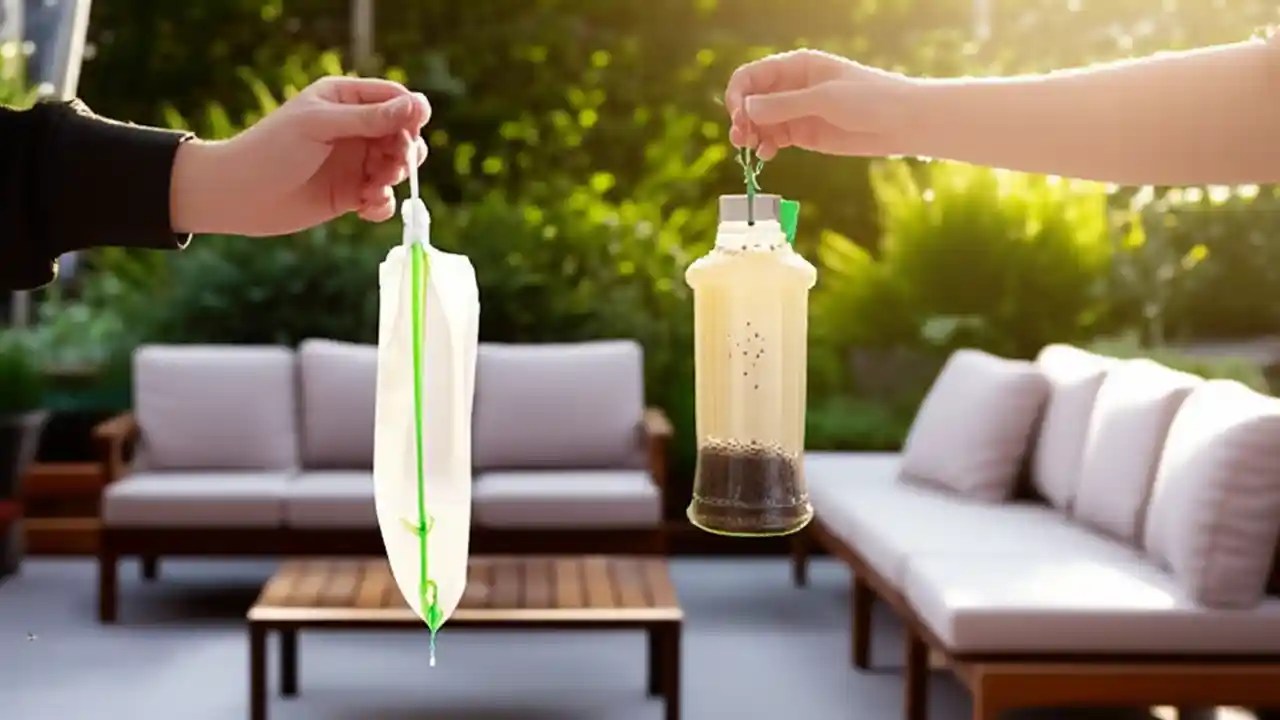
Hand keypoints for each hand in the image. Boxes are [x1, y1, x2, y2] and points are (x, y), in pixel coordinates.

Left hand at [170, 76, 431, 235]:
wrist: (239, 196)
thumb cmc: (273, 150)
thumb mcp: (322, 126)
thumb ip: (371, 118)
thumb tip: (419, 106)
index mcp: (346, 99)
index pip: (396, 100)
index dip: (410, 117)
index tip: (408, 136)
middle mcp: (355, 129)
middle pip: (404, 136)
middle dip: (404, 153)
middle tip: (391, 168)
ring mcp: (355, 163)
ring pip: (398, 168)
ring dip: (394, 180)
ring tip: (372, 189)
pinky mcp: (351, 195)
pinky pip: (383, 199)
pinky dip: (382, 205)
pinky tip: (365, 209)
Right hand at [726, 49, 914, 159]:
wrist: (901, 122)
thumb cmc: (869, 99)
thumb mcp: (824, 99)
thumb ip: (784, 104)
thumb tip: (747, 109)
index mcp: (796, 66)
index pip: (751, 76)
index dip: (739, 95)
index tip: (739, 117)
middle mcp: (792, 87)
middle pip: (751, 100)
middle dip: (741, 118)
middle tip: (742, 138)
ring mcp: (797, 111)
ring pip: (760, 122)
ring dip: (750, 135)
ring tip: (752, 149)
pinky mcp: (803, 133)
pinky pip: (774, 138)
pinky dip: (765, 146)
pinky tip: (767, 154)